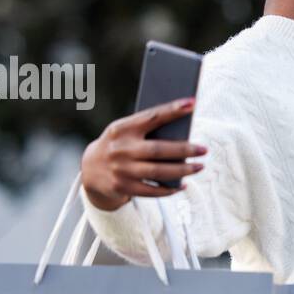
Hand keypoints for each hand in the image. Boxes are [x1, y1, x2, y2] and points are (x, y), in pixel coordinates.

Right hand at [81, 97, 206, 210]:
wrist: (90, 170)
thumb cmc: (119, 146)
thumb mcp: (125, 132)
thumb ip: (147, 131)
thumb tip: (182, 134)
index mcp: (122, 128)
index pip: (151, 117)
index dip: (173, 110)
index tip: (192, 103)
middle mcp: (121, 149)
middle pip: (159, 149)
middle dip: (185, 150)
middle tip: (204, 149)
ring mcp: (122, 170)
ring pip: (159, 172)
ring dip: (183, 170)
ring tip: (200, 166)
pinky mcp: (123, 187)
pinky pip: (153, 190)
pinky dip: (171, 189)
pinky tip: (183, 184)